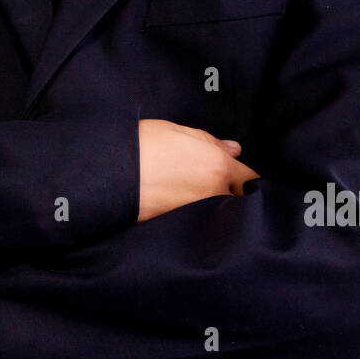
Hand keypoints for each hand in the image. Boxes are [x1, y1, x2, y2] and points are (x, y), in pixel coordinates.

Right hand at [137, 119, 258, 221]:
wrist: (109, 173)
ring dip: (215, 207)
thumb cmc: (142, 145)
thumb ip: (211, 142)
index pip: (250, 179)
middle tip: (219, 186)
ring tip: (196, 195)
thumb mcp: (177, 132)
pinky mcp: (178, 226)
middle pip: (238, 201)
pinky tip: (182, 206)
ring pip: (218, 214)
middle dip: (235, 196)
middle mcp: (213, 194)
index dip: (247, 178)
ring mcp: (196, 214)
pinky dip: (196, 217)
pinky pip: (197, 222)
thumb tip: (234, 149)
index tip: (240, 176)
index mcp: (217, 167)